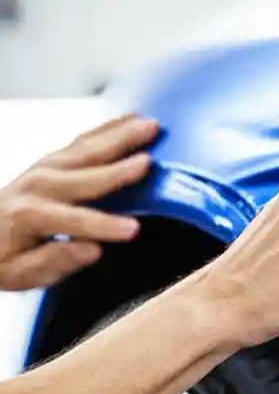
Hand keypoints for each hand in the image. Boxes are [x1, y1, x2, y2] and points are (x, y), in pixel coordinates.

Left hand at [0, 115, 155, 289]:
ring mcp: (44, 168)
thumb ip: (53, 263)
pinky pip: (84, 140)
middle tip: (148, 162)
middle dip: (118, 170)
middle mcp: (38, 186)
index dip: (103, 225)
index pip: (73, 221)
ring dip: (121, 137)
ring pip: (87, 149)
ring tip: (150, 127)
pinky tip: (130, 119)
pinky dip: (109, 128)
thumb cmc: (3, 258)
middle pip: (85, 176)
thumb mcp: (18, 275)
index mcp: (29, 216)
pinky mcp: (52, 159)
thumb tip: (91, 250)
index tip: (133, 229)